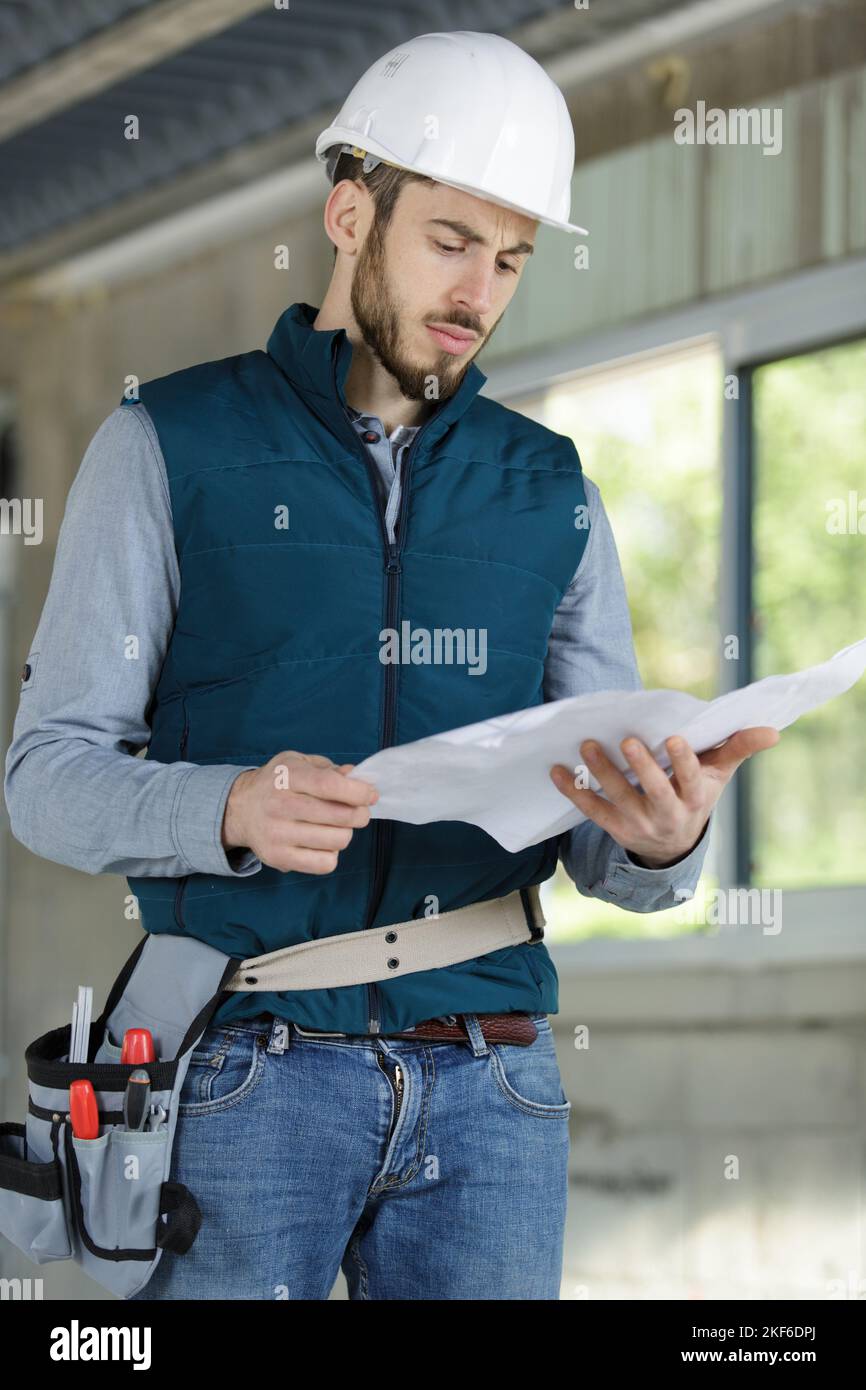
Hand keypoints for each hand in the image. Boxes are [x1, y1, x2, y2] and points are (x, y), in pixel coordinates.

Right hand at [222, 750, 378, 873]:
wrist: (240, 808)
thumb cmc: (278, 783)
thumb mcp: (299, 763)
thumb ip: (329, 768)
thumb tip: (356, 777)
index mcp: (287, 776)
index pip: (329, 785)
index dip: (358, 791)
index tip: (370, 795)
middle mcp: (279, 805)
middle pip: (340, 816)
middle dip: (359, 814)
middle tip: (358, 812)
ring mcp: (277, 834)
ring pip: (337, 840)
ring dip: (345, 833)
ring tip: (336, 826)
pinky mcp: (278, 857)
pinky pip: (324, 863)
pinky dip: (332, 854)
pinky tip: (323, 843)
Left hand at [549, 726, 779, 867]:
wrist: (673, 844)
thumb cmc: (696, 794)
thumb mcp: (719, 774)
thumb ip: (739, 747)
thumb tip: (772, 730)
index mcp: (695, 798)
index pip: (693, 780)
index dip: (684, 762)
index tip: (674, 739)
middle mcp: (668, 814)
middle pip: (655, 792)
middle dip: (643, 768)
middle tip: (628, 741)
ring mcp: (640, 824)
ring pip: (619, 800)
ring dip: (601, 773)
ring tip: (587, 746)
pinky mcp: (615, 828)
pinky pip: (591, 811)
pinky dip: (572, 792)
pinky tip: (555, 771)